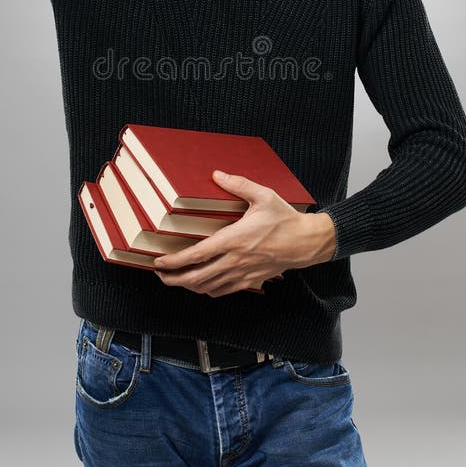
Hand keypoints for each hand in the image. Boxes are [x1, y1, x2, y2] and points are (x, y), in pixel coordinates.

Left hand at [152, 170, 336, 297]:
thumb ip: (239, 184)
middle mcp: (235, 260)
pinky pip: (222, 291)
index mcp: (234, 239)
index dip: (175, 262)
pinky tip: (200, 284)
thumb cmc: (285, 219)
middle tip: (160, 275)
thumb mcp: (264, 196)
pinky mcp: (249, 281)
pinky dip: (206, 290)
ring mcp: (242, 274)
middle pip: (196, 278)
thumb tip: (217, 175)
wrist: (306, 243)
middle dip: (174, 279)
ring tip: (175, 279)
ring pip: (207, 288)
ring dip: (188, 286)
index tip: (159, 262)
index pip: (197, 255)